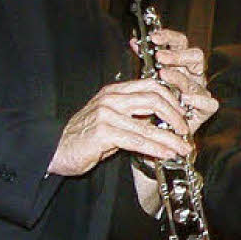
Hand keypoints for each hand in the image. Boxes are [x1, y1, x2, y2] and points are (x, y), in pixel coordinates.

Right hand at [47, 78, 192, 175]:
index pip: (150, 85)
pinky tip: (165, 154)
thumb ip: (131, 118)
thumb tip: (159, 124)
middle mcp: (111, 99)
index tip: (182, 113)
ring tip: (183, 147)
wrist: (54, 149)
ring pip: (149, 123)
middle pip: (154, 98)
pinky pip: (137, 140)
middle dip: (176, 115)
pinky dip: (155, 148)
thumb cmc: (83, 137)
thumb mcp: (109, 121)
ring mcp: (107, 114)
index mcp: (114, 92)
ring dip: (170, 137)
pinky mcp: (104, 132)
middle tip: (186, 130)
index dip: (171, 98)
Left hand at [131, 28, 218, 134]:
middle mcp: (193, 75)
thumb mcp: (147, 78)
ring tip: (164, 76)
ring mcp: (200, 91)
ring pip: (196, 79)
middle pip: (195, 56)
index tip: (154, 37)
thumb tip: (134, 41)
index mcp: (181, 64)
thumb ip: (145, 59)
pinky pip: (209, 103)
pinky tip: (186, 98)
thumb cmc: (154, 104)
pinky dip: (198, 99)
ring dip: (179, 76)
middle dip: (178, 55)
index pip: (180, 43)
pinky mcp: (205, 110)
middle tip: (160, 57)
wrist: (159, 133)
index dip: (169, 37)